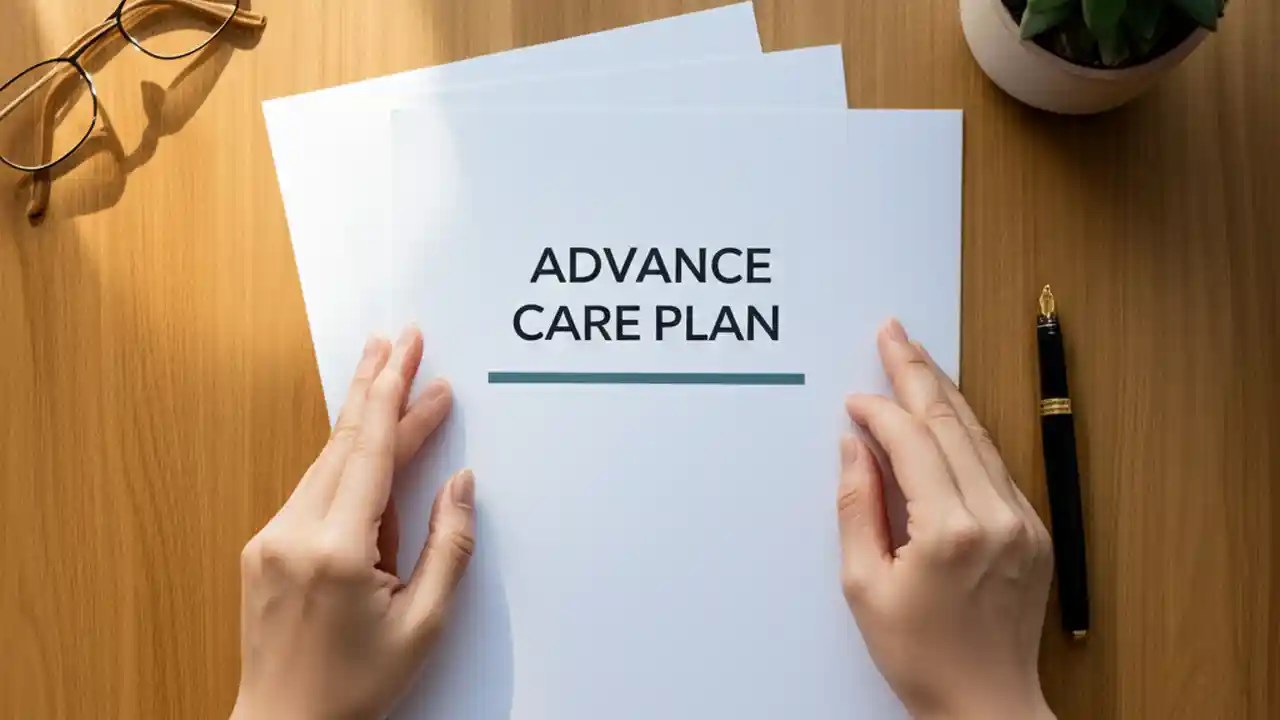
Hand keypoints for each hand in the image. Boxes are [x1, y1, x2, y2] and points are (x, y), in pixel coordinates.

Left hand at [232, 327, 475, 719]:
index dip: (396, 397)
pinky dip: (346, 463)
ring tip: (388, 377)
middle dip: (375, 387)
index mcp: (336, 551)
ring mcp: (270, 539)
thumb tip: (459, 484)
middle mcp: (293, 534)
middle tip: (399, 340)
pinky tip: (368, 447)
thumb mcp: (423, 624)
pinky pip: (312, 489)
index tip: (412, 355)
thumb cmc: (356, 686)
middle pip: (345, 443)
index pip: (371, 452)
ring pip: (326, 462)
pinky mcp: (262, 548)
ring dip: (362, 422)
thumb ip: (448, 547)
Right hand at [838, 319, 1054, 719]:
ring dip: (946, 393)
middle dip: (917, 373)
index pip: (911, 443)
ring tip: (917, 358)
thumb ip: (857, 507)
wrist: (986, 703)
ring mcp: (1023, 521)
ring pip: (980, 436)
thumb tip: (854, 446)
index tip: (855, 398)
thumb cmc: (919, 655)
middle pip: (952, 423)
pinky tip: (948, 413)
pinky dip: (967, 432)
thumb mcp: (864, 585)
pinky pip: (997, 464)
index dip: (879, 412)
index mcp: (950, 531)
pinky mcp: (1035, 529)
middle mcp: (995, 516)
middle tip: (893, 332)